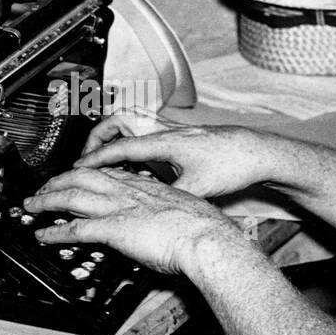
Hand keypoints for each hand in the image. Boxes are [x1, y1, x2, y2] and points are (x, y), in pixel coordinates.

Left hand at [24, 166, 246, 274]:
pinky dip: (55, 231)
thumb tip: (159, 225)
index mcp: (145, 185)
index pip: (108, 173)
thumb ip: (164, 214)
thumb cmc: (203, 229)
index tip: (77, 178)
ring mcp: (119, 207)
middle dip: (58, 180)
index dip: (87, 174)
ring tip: (32, 205)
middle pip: (83, 175)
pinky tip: (43, 235)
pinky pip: (76, 229)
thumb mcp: (181, 213)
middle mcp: (128, 191)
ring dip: (47, 200)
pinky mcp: (114, 228)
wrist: (207, 238)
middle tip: (43, 188)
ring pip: (71, 195)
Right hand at [76, 108, 271, 198]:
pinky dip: (132, 143)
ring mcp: (172, 130)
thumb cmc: (232, 165)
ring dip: (115, 137)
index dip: (95, 157)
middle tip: (87, 158)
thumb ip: (169, 199)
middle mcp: (165, 130)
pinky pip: (144, 133)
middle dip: (97, 138)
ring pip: (131, 123)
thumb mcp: (197, 188)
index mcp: (164, 142)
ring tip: (106, 157)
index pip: (119, 145)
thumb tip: (150, 212)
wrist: (256, 152)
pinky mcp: (180, 135)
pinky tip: (137, 164)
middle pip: (118, 122)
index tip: (78, 167)